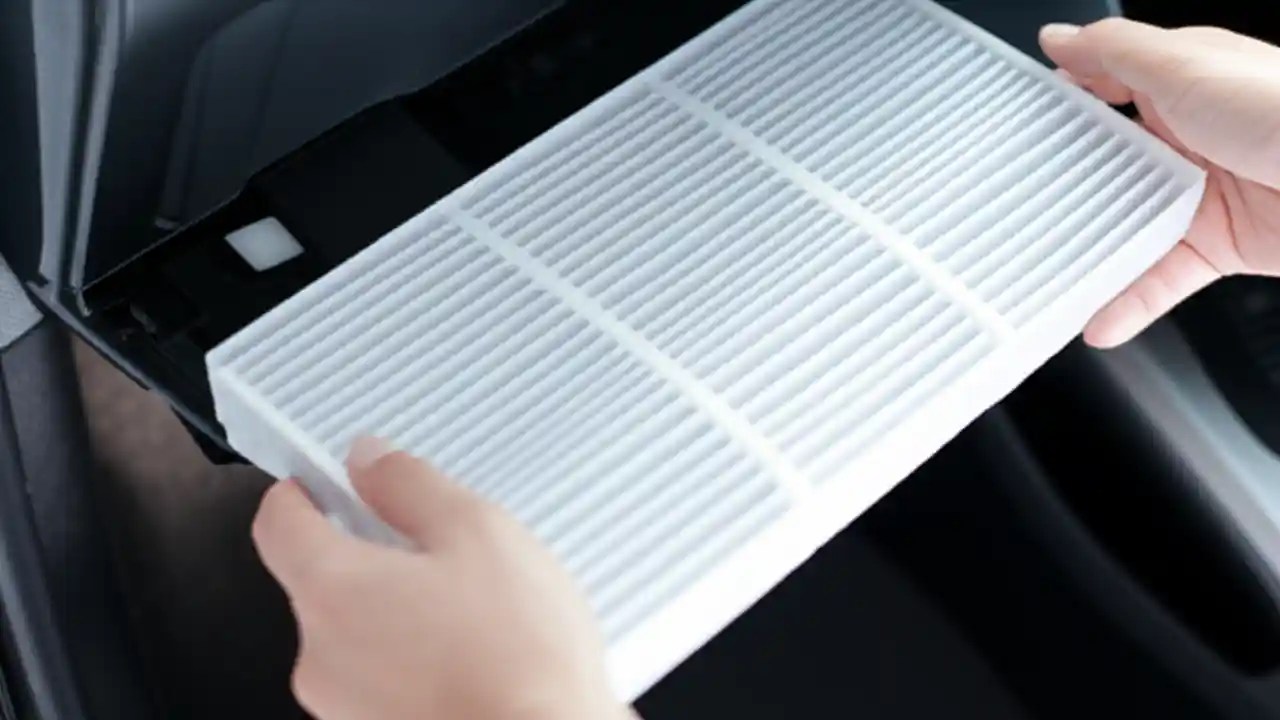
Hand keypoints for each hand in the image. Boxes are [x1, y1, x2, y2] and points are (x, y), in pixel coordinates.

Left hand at [252, 437, 634, 719]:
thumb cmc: (517, 656)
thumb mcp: (477, 531)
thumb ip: (410, 484)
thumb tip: (370, 461)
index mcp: (332, 590)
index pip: (278, 522)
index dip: (304, 492)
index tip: (332, 482)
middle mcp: (321, 654)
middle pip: (324, 580)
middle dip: (377, 560)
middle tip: (444, 556)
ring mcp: (343, 705)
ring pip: (358, 634)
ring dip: (400, 616)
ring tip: (475, 616)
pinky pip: (382, 680)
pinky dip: (416, 662)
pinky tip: (475, 659)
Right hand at [1040, 19, 1279, 346]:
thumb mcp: (1187, 64)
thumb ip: (1115, 53)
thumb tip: (1058, 38)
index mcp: (1181, 83)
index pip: (1104, 90)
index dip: (1060, 108)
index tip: (1013, 132)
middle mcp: (1189, 138)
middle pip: (1107, 167)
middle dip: (1063, 190)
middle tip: (1016, 207)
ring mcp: (1201, 194)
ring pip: (1127, 228)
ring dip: (1090, 254)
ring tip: (1047, 273)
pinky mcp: (1218, 246)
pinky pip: (1161, 277)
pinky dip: (1130, 302)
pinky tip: (1098, 318)